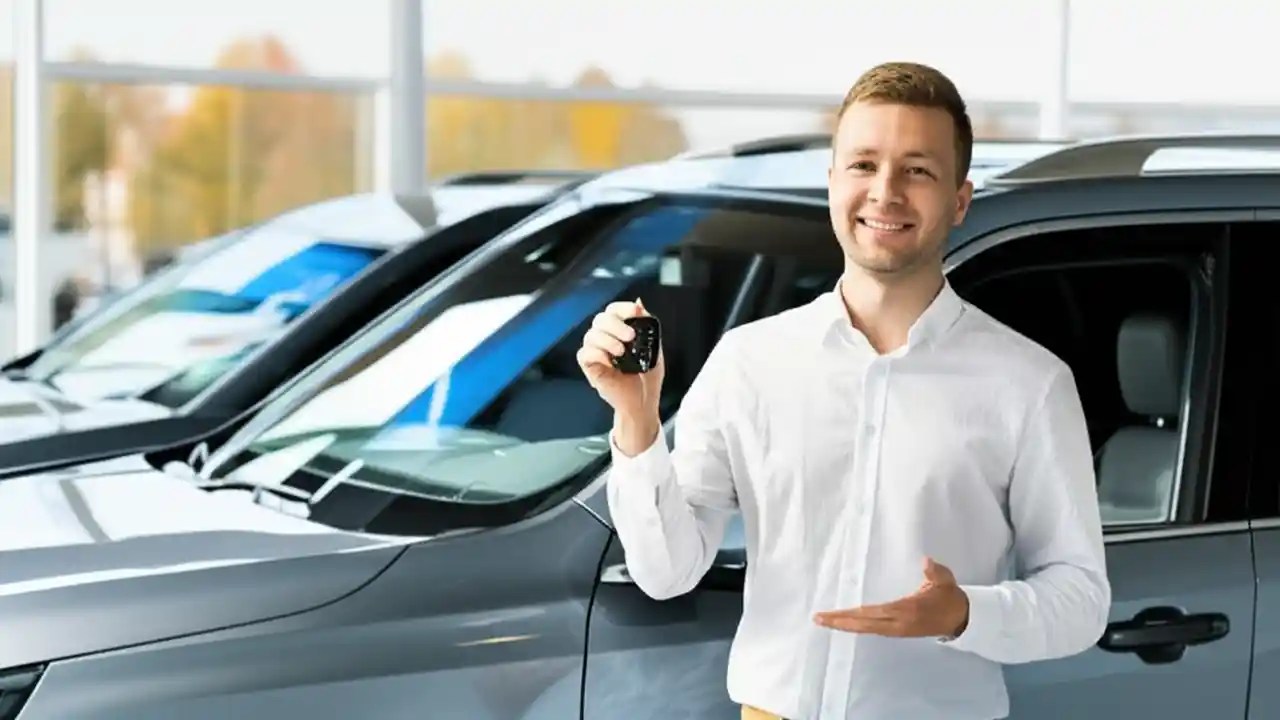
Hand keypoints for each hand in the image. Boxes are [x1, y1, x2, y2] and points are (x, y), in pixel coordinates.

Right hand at [577, 298, 665, 438]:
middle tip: (630, 337)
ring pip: (591, 335)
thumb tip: (639, 302)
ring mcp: (596, 353)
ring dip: (607, 339)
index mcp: (620, 331)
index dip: (622, 308)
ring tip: (621, 352)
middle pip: (600, 319)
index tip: (635, 312)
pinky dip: (597, 353)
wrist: (643, 402)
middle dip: (615, 324)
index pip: (613, 311)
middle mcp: (605, 339)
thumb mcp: (654, 348)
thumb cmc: (647, 378)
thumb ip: (647, 326)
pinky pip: (584, 353)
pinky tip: (610, 361)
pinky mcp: (590, 367)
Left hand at [813, 557, 969, 638]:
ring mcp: (897, 630)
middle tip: (817, 618)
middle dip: (840, 622)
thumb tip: (926, 561)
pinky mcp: (896, 631)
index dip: (853, 614)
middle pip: (864, 624)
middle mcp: (898, 623)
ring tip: (824, 621)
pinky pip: (871, 629)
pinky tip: (843, 623)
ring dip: (845, 625)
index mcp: (907, 610)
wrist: (960, 618)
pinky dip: (855, 626)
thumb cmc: (948, 596)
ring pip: (865, 629)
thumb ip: (935, 572)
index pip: (874, 613)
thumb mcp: (945, 581)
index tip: (834, 613)